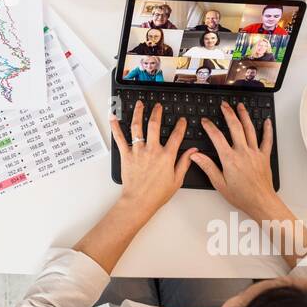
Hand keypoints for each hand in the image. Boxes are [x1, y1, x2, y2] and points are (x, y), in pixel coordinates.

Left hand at [108, 101, 197, 215]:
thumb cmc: (157, 194)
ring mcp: (138, 151)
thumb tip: (193, 151)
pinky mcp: (126, 155)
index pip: (177, 136)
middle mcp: (152, 150)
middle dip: (157, 112)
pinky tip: (113, 117)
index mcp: (166, 156)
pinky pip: (119, 138)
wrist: (139, 201)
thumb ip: (185, 162)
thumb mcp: (177, 179)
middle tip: (158, 106)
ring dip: (138, 113)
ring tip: (140, 104)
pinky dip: (115, 127)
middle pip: (155, 125)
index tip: (182, 120)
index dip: (181, 125)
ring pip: (137, 127)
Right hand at [193, 102, 281, 219]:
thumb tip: (195, 155)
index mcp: (230, 159)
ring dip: (244, 115)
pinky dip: (267, 129)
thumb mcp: (219, 184)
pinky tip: (266, 121)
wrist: (261, 202)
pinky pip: (267, 140)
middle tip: (224, 105)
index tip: (205, 121)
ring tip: (240, 106)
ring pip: (250, 129)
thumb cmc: (241, 196)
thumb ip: (207, 167)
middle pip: (235, 127)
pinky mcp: (264, 156)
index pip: (217, 137)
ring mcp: (255, 153)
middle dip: (228, 113)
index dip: (209, 126)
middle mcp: (243, 152)